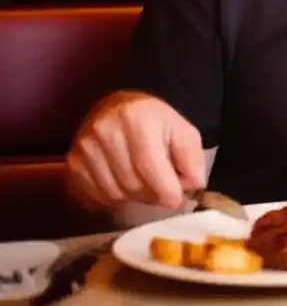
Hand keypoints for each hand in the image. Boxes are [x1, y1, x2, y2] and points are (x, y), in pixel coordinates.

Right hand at [66, 90, 206, 209]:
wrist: (120, 107)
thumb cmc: (156, 122)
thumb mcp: (183, 132)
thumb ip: (193, 159)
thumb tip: (194, 186)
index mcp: (138, 120)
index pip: (152, 170)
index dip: (168, 192)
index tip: (176, 198)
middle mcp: (106, 131)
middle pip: (133, 185)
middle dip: (153, 194)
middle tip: (161, 188)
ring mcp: (85, 147)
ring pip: (114, 194)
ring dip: (133, 197)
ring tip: (142, 183)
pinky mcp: (73, 161)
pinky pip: (95, 196)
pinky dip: (113, 198)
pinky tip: (123, 183)